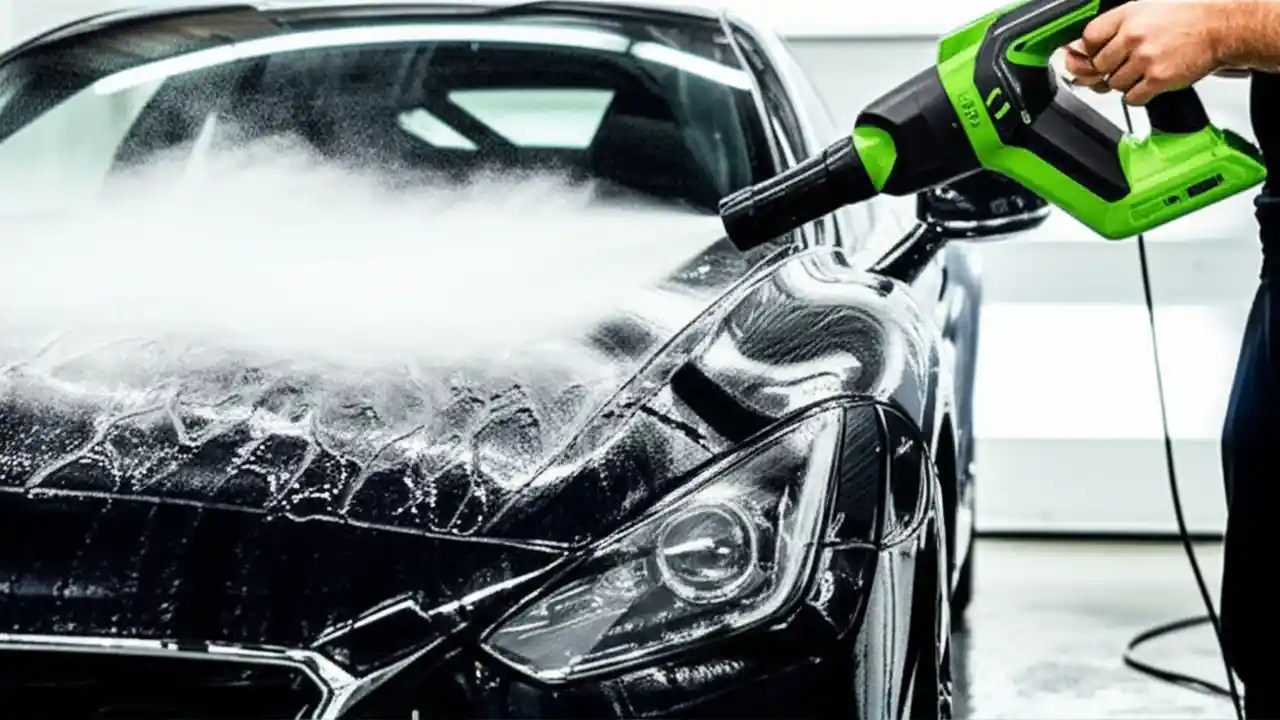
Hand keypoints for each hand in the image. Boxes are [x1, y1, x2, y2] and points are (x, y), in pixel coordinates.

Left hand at [1062, 0, 1225, 104]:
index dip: (1091, 50)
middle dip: (1108, 69)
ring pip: (1114, 84)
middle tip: (1125, 65)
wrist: (1223, 26)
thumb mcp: (1147, 8)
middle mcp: (1133, 36)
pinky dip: (1137, 95)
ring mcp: (1145, 58)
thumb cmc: (1188, 16)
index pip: (1089, 38)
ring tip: (1143, 70)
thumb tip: (1081, 50)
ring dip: (1125, 82)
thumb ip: (1116, 27)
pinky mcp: (1158, 79)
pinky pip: (1132, 98)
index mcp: (1128, 15)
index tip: (1096, 55)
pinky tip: (1149, 83)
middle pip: (1099, 65)